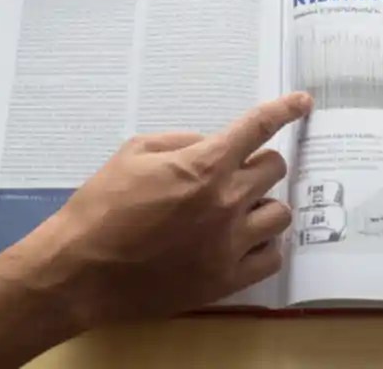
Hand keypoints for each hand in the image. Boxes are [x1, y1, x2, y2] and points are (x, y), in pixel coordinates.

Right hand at [22, 92, 312, 329]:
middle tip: (235, 172)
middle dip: (258, 163)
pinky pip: (272, 258)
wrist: (80, 271)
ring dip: (263, 204)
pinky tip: (242, 242)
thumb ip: (180, 141)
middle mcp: (226, 202)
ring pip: (280, 214)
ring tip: (239, 209)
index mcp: (204, 165)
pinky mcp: (227, 280)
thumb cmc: (101, 206)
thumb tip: (210, 144)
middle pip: (275, 169)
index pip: (259, 127)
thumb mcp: (133, 152)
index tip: (302, 102)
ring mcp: (230, 244)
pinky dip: (263, 245)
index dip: (285, 109)